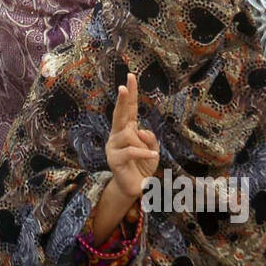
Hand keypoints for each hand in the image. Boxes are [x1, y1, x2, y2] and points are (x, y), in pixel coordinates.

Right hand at [105, 73, 159, 199]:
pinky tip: (153, 157)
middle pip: (120, 114)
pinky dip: (144, 153)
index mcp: (127, 130)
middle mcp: (117, 135)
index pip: (129, 108)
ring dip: (143, 145)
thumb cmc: (142, 166)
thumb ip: (149, 138)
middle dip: (122, 100)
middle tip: (123, 87)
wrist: (135, 188)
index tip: (131, 77)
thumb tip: (140, 131)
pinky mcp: (114, 159)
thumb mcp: (152, 150)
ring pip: (130, 135)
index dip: (130, 93)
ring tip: (148, 156)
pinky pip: (131, 150)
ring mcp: (113, 146)